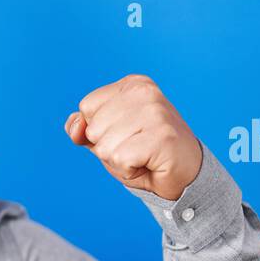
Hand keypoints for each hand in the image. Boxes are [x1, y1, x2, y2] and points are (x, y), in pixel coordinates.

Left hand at [64, 74, 201, 200]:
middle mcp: (145, 92)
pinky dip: (129, 170)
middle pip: (93, 128)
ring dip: (119, 161)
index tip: (127, 134)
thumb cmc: (143, 155)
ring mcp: (155, 112)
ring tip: (142, 156)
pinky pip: (120, 159)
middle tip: (136, 149)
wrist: (184, 175)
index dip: (99, 130)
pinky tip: (149, 164)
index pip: (87, 106)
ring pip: (104, 146)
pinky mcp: (162, 136)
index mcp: (132, 85)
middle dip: (108, 148)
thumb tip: (75, 128)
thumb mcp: (106, 139)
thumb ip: (84, 130)